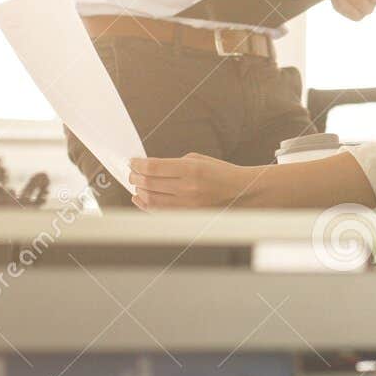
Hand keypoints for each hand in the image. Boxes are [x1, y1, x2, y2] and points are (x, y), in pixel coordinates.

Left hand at [129, 153, 256, 208]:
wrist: (243, 193)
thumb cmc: (223, 175)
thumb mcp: (199, 160)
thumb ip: (174, 163)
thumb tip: (151, 168)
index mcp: (191, 169)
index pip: (153, 167)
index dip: (138, 164)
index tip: (133, 162)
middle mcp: (188, 188)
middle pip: (148, 183)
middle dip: (135, 176)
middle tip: (132, 173)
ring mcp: (187, 204)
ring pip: (150, 198)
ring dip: (139, 190)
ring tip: (137, 184)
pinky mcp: (187, 216)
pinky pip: (159, 212)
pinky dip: (145, 205)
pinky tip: (140, 199)